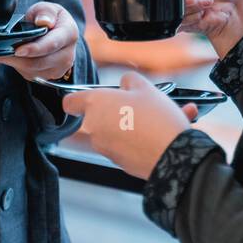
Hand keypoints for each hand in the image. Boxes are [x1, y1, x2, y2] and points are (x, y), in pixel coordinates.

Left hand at [0, 1, 77, 81]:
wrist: (53, 31)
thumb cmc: (48, 18)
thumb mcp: (46, 8)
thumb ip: (45, 11)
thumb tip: (43, 21)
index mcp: (69, 34)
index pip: (51, 44)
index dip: (34, 49)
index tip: (17, 50)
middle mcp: (68, 55)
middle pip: (39, 62)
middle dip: (16, 58)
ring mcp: (59, 69)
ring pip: (31, 70)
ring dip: (15, 62)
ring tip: (2, 51)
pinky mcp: (48, 77)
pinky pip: (29, 74)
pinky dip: (17, 66)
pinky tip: (11, 56)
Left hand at [61, 72, 201, 178]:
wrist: (172, 156)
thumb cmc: (156, 121)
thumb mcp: (145, 87)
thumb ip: (129, 80)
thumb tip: (126, 84)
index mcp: (96, 105)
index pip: (70, 102)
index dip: (78, 98)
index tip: (88, 97)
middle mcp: (95, 128)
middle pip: (100, 115)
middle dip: (119, 109)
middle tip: (141, 104)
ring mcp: (105, 147)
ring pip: (117, 129)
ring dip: (134, 122)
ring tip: (162, 117)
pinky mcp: (119, 162)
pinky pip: (127, 144)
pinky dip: (142, 137)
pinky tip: (165, 130)